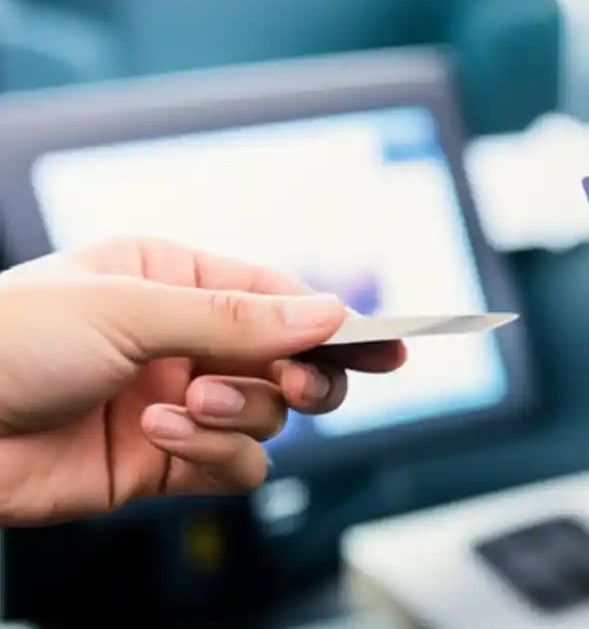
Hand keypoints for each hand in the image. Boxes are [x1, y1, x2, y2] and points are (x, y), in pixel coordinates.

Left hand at [0, 238, 405, 524]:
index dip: (337, 322)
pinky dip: (212, 455)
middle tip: (298, 386)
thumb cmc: (5, 340)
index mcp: (176, 280)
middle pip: (292, 362)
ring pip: (269, 418)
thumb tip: (328, 312)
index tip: (391, 345)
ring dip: (238, 415)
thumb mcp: (128, 310)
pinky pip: (234, 466)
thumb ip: (237, 318)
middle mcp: (185, 340)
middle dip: (300, 377)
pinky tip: (161, 435)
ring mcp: (178, 402)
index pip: (282, 297)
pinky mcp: (164, 462)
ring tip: (184, 405)